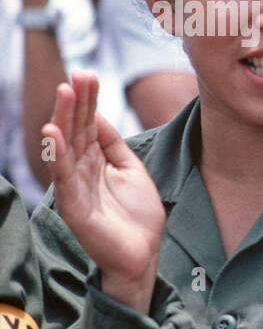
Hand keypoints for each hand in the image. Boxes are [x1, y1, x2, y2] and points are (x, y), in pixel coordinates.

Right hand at [42, 72, 165, 311]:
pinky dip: (58, 154)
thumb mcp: (131, 170)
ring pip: (66, 147)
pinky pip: (63, 176)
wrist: (142, 255)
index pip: (89, 124)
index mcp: (95, 161)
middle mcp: (81, 170)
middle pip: (76, 130)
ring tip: (64, 92)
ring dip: (64, 118)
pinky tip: (53, 132)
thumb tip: (98, 115)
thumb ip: (114, 145)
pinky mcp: (73, 206)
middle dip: (76, 102)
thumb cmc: (136, 216)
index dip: (89, 100)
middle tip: (77, 74)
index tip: (88, 74)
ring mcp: (75, 187)